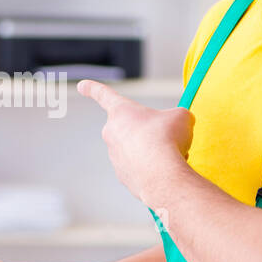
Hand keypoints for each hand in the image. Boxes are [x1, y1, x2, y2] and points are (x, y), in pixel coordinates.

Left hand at [76, 78, 193, 207]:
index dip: (93, 88)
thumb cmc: (167, 139)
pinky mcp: (122, 176)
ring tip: (169, 154)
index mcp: (121, 111)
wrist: (161, 175)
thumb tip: (180, 124)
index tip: (81, 85)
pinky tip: (164, 170)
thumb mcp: (180, 116)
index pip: (103, 95)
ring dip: (153, 150)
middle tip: (167, 135)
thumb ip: (176, 116)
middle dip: (149, 130)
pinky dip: (152, 167)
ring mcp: (114, 156)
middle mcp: (112, 132)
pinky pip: (140, 167)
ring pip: (138, 148)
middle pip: (131, 127)